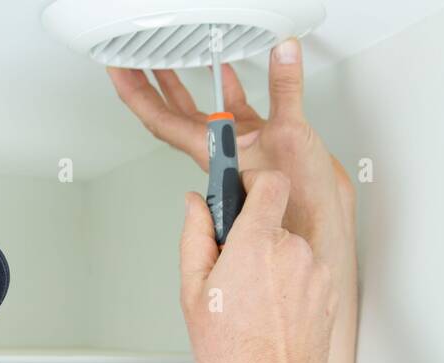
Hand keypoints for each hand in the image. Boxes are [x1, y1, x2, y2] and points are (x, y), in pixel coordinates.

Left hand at [106, 38, 353, 274]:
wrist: (322, 226)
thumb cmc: (301, 205)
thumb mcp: (291, 135)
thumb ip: (285, 91)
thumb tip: (283, 55)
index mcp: (213, 152)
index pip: (163, 120)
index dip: (138, 95)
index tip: (120, 73)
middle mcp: (219, 152)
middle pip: (173, 115)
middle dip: (151, 87)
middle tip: (133, 64)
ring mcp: (237, 150)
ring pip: (200, 114)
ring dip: (184, 87)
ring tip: (168, 62)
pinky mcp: (258, 147)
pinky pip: (234, 113)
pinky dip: (227, 91)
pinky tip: (225, 74)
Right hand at [178, 169, 337, 362]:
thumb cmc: (232, 355)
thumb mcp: (193, 293)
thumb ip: (195, 237)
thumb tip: (194, 206)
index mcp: (256, 244)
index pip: (269, 182)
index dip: (254, 181)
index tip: (240, 189)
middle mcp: (293, 251)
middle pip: (275, 222)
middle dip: (254, 237)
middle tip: (232, 272)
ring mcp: (316, 272)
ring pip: (291, 249)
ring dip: (273, 264)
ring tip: (252, 303)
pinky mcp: (329, 292)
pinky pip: (306, 273)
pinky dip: (290, 284)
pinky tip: (272, 314)